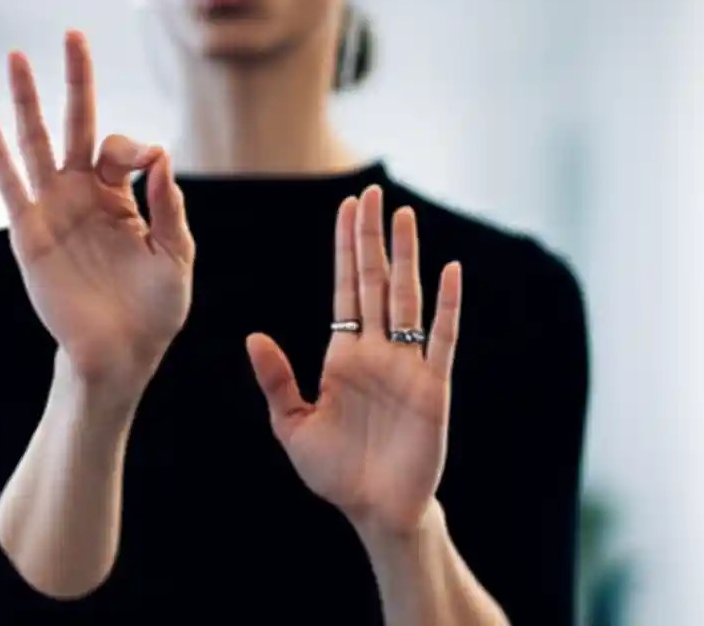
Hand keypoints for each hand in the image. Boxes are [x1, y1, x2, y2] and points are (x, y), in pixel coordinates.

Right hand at [0, 30, 194, 409]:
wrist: (120, 355)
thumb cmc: (154, 309)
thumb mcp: (176, 255)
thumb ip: (169, 206)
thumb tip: (161, 154)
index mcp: (120, 198)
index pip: (120, 148)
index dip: (134, 147)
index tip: (146, 164)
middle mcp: (83, 196)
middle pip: (75, 126)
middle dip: (74, 82)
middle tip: (73, 35)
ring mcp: (53, 211)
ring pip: (36, 145)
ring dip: (27, 101)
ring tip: (17, 57)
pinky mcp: (30, 234)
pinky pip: (11, 186)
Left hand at [245, 185, 460, 538]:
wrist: (374, 511)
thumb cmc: (335, 472)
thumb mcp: (293, 426)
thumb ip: (278, 381)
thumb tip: (254, 337)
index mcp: (342, 355)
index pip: (344, 289)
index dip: (345, 247)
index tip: (346, 207)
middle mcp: (376, 351)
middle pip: (374, 281)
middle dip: (372, 237)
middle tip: (372, 192)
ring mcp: (407, 365)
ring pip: (406, 298)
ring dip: (407, 257)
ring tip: (404, 217)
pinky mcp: (433, 388)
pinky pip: (442, 339)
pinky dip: (447, 306)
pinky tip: (450, 271)